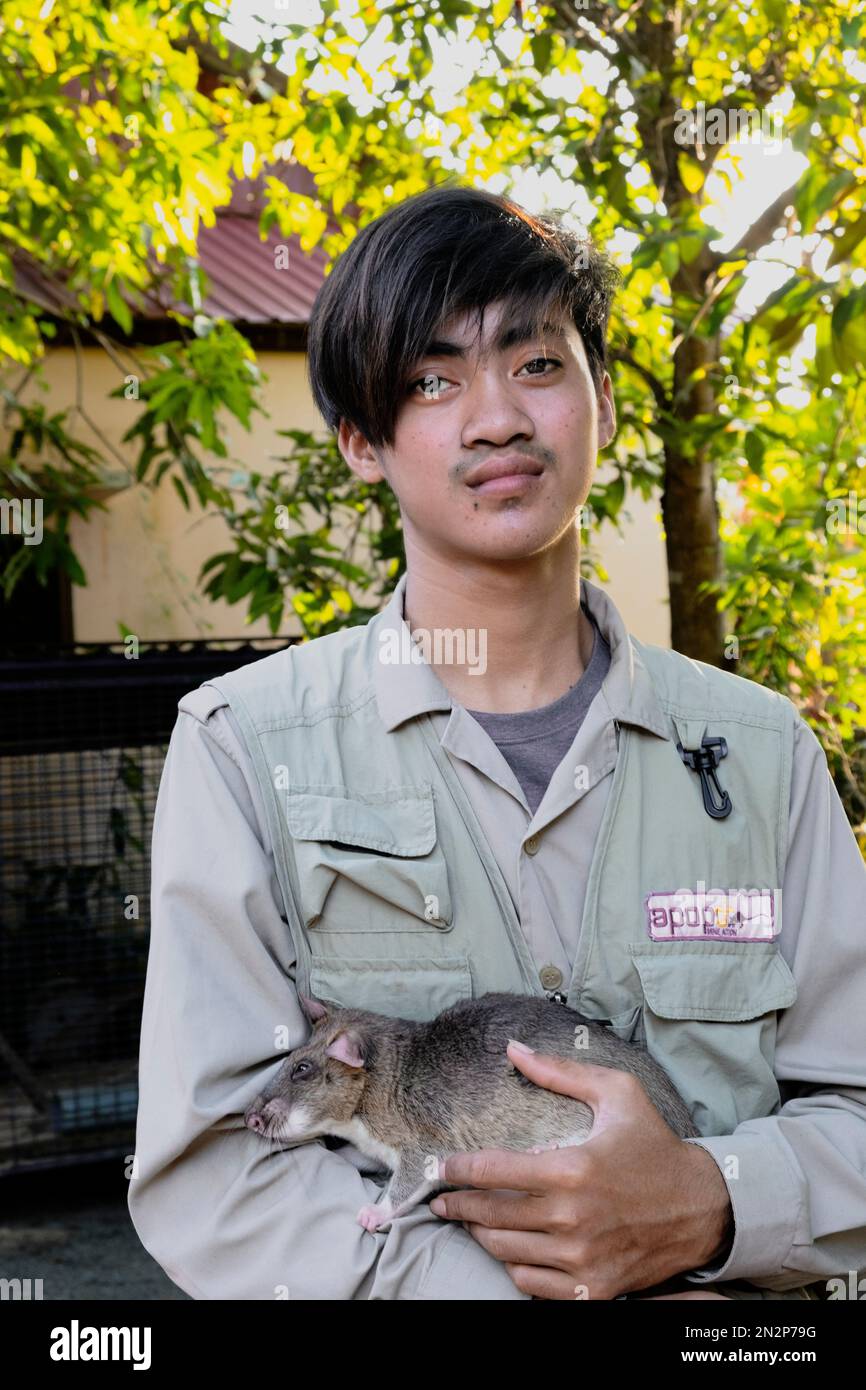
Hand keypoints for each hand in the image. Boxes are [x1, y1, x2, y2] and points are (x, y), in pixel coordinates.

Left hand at [428, 1042, 732, 1299]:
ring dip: (482, 1234)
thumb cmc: (654, 1146)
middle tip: (443, 1200)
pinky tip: (513, 1248)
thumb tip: (514, 1049)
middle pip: (489, 1214)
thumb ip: (561, 1071)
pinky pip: (530, 1284)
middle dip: (457, 1205)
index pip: (491, 1171)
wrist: (703, 1208)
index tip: (440, 1168)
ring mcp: (582, 1259)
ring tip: (473, 1219)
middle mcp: (572, 1218)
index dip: (456, 1170)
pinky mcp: (592, 1290)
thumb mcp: (617, 1093)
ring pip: (504, 1251)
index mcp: (572, 1168)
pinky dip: (515, 1267)